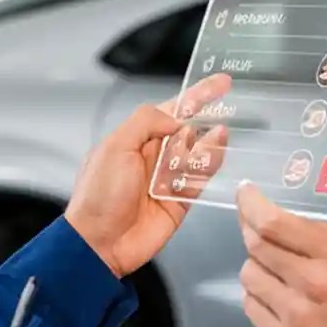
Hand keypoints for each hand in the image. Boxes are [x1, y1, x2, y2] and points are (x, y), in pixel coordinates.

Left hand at [65, 74, 231, 277]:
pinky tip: (216, 152)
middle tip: (229, 104)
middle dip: (209, 115)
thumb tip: (176, 118)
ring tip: (221, 132)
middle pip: (190, 129)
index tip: (219, 83)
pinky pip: (201, 178)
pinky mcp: (180, 200)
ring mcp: (168, 178)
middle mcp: (153, 156)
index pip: (171, 110)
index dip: (196, 95)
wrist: (100, 244)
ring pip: (198, 152)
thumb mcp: (115, 147)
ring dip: (211, 141)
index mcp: (135, 139)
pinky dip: (211, 164)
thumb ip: (146, 123)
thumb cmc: (97, 197)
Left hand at [235, 184, 326, 326]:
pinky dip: (259, 296)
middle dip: (250, 231)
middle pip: (256, 245)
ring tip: (276, 271)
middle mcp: (314, 282)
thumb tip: (274, 220)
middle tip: (253, 228)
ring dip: (257, 267)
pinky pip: (251, 306)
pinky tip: (277, 298)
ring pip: (249, 275)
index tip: (245, 194)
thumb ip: (317, 237)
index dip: (251, 205)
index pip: (274, 223)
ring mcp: (296, 316)